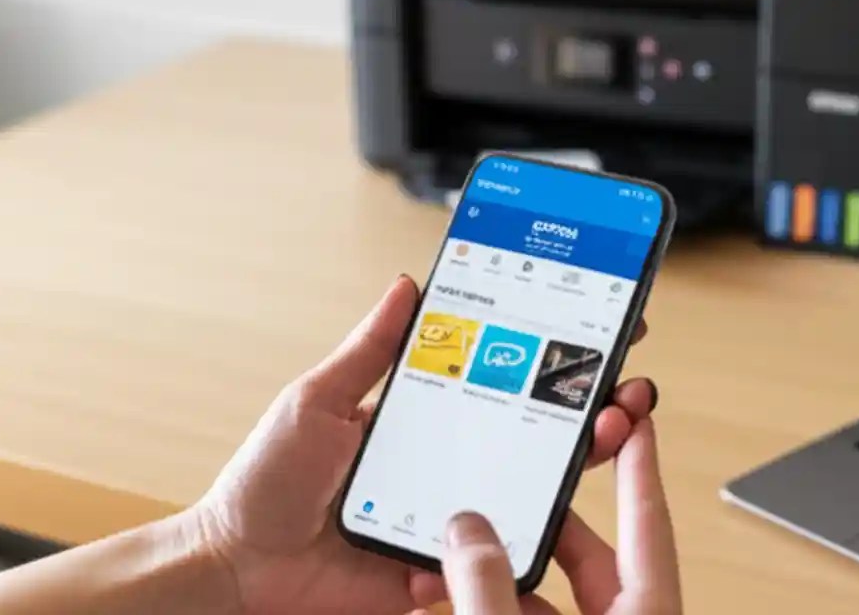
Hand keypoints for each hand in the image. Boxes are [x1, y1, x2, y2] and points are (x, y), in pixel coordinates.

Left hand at [188, 276, 658, 614]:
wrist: (236, 570)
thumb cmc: (264, 484)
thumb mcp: (315, 402)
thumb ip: (367, 353)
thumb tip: (406, 286)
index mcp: (418, 422)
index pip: (494, 383)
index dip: (542, 363)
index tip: (588, 334)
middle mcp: (440, 467)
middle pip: (525, 438)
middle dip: (582, 412)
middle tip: (623, 387)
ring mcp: (444, 520)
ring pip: (523, 496)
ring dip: (573, 466)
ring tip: (610, 431)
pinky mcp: (437, 572)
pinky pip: (491, 562)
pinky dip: (529, 543)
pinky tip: (566, 511)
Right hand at [432, 418, 681, 614]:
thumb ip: (488, 587)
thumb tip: (467, 530)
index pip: (646, 525)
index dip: (640, 469)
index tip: (637, 423)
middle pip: (592, 558)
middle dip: (547, 518)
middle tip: (516, 477)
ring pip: (547, 599)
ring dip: (503, 572)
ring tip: (455, 544)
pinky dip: (487, 607)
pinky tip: (435, 601)